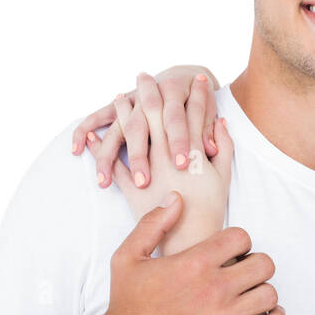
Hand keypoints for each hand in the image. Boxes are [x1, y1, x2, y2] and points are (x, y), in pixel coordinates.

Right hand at [71, 64, 221, 188]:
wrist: (189, 75)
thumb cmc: (202, 99)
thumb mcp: (210, 110)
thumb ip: (209, 130)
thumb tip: (211, 150)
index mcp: (175, 92)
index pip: (176, 119)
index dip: (179, 139)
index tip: (182, 164)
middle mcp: (150, 96)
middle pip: (141, 127)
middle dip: (140, 155)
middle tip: (143, 181)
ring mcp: (132, 102)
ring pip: (118, 128)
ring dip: (109, 154)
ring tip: (103, 181)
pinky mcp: (119, 106)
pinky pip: (98, 117)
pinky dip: (84, 129)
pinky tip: (77, 149)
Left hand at [82, 76, 233, 255]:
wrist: (190, 238)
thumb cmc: (210, 207)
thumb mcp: (224, 176)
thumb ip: (224, 146)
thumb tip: (221, 123)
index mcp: (193, 151)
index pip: (194, 113)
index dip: (198, 94)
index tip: (198, 78)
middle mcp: (167, 155)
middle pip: (157, 114)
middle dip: (152, 92)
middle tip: (146, 76)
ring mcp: (148, 169)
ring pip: (132, 132)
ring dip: (124, 112)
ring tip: (120, 96)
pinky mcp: (132, 188)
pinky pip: (112, 164)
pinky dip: (99, 149)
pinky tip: (90, 135)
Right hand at [98, 194, 285, 314]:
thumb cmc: (127, 303)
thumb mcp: (128, 257)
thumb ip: (153, 224)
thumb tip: (177, 199)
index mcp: (194, 263)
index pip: (242, 237)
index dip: (240, 242)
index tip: (232, 252)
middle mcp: (213, 287)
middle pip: (264, 264)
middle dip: (257, 265)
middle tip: (245, 273)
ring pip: (270, 294)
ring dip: (264, 292)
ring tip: (251, 295)